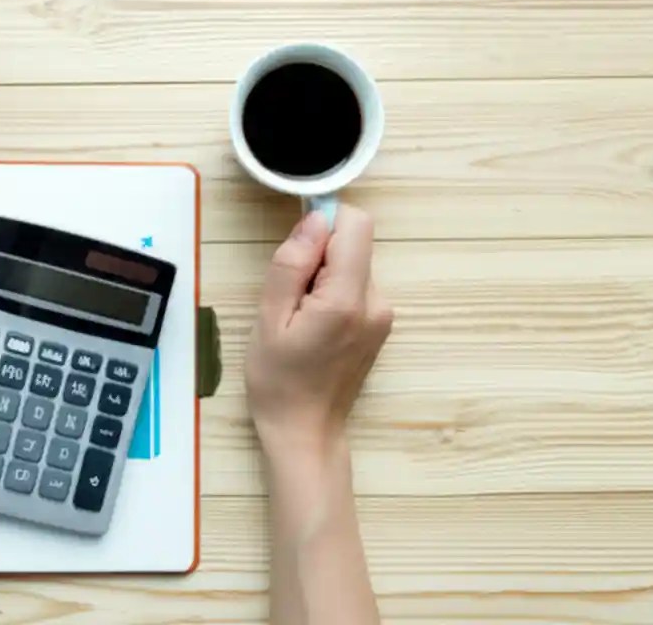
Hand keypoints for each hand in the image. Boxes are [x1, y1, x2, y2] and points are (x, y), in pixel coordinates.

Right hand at [244, 206, 392, 455]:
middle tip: (289, 298)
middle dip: (317, 256)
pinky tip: (313, 326)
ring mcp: (383, 315)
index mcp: (348, 299)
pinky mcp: (379, 324)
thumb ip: (291, 264)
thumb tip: (314, 220)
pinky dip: (331, 293)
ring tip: (299, 317)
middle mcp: (377, 302)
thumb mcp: (269, 319)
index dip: (323, 223)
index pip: (356, 225)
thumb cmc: (278, 381)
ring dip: (322, 277)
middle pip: (353, 244)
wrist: (304, 431)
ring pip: (352, 265)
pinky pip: (355, 287)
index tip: (296, 250)